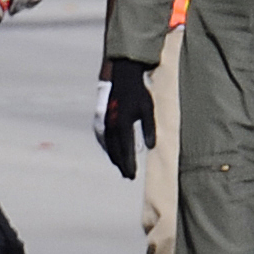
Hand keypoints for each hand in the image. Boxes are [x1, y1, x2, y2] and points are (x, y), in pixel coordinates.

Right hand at [95, 60, 152, 177]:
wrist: (123, 77)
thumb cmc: (138, 93)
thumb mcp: (148, 109)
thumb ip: (149, 128)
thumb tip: (151, 147)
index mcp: (123, 123)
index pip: (126, 149)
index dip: (129, 163)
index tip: (132, 175)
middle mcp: (112, 124)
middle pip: (116, 150)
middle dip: (121, 164)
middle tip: (128, 176)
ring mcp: (105, 122)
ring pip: (108, 145)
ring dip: (114, 158)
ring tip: (120, 168)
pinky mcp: (102, 118)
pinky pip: (104, 138)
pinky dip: (108, 148)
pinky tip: (112, 153)